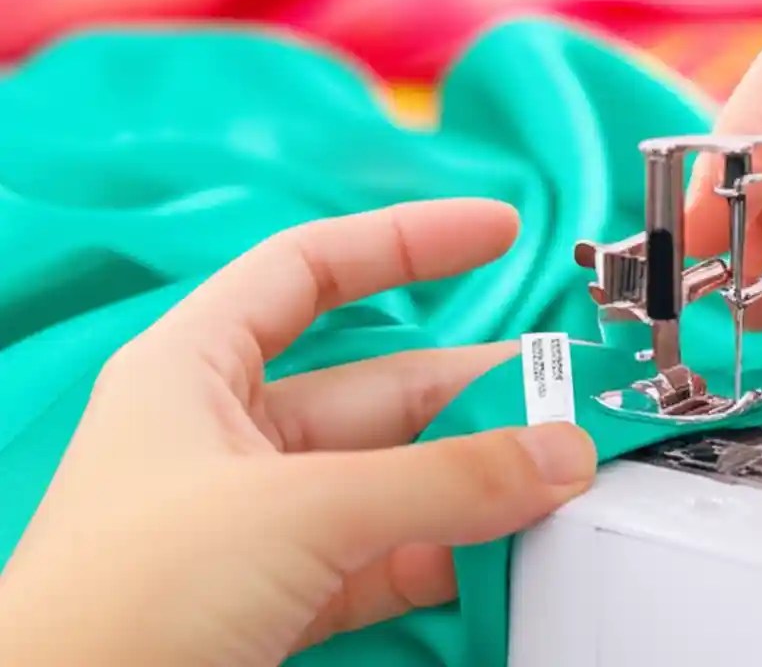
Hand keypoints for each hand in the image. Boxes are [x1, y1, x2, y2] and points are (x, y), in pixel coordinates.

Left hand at [0, 199, 596, 666]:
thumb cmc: (118, 607)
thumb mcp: (295, 513)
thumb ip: (441, 481)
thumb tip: (554, 456)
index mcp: (196, 370)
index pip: (312, 269)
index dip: (407, 241)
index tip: (495, 232)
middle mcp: (232, 436)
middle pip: (382, 387)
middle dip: (476, 393)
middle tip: (566, 402)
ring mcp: (264, 521)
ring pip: (396, 478)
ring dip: (475, 481)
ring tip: (558, 479)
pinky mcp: (288, 595)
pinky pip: (392, 553)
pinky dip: (450, 553)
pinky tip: (506, 551)